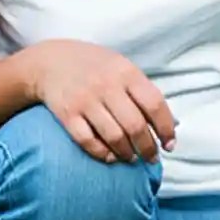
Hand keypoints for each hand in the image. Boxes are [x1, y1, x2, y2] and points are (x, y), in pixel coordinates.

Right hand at [19, 39, 176, 163]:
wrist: (50, 61)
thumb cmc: (96, 67)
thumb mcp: (122, 68)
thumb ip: (142, 92)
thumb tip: (169, 124)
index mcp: (126, 73)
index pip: (154, 104)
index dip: (165, 128)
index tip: (169, 145)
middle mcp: (107, 86)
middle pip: (135, 125)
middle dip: (147, 148)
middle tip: (151, 158)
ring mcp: (85, 100)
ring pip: (114, 136)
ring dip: (126, 153)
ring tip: (131, 158)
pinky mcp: (66, 113)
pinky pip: (87, 140)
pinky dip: (101, 153)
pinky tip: (109, 157)